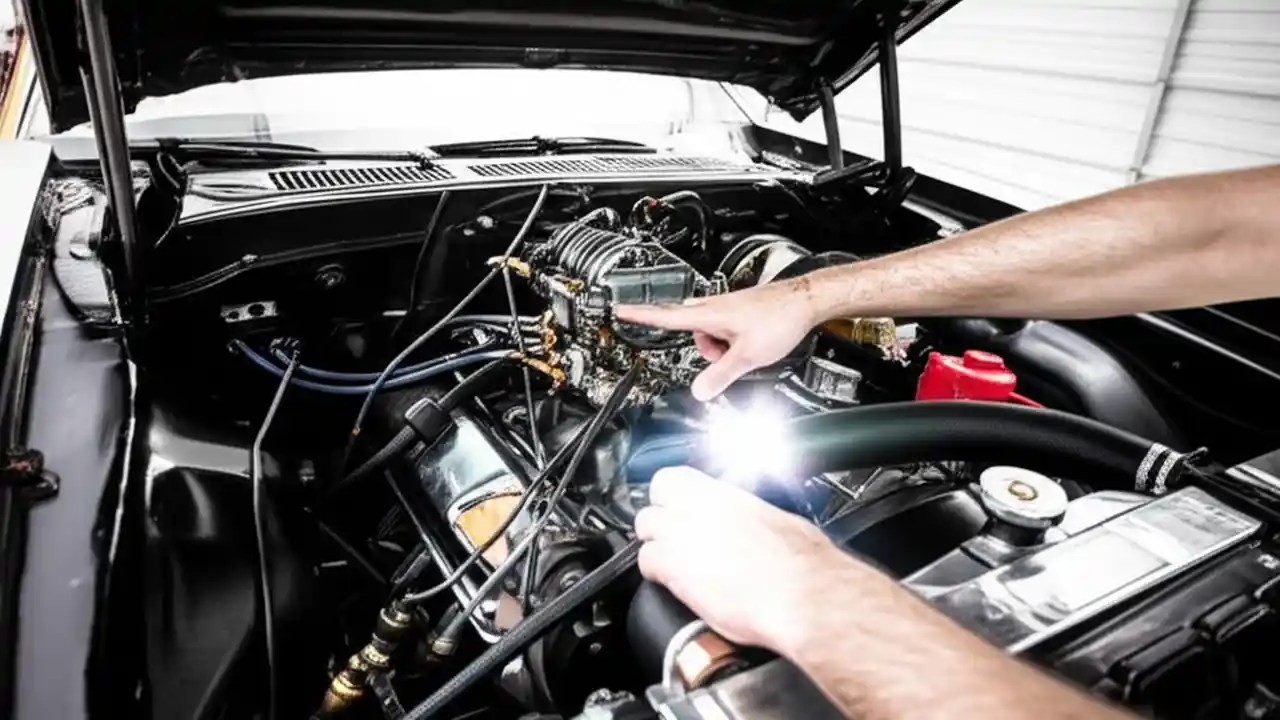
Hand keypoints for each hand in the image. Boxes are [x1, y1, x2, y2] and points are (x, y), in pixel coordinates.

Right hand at [614, 277, 820, 400]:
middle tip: (720, 360)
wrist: (805, 301)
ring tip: (743, 350)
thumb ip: (721, 375)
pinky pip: (722, 328)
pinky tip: (750, 343)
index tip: (620, 310)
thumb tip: (700, 391)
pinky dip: (730, 340)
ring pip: (707, 331)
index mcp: (710, 315)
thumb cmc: (780, 319)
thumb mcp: (748, 356)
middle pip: (690, 331)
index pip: (666, 316)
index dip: (640, 315)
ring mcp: (727, 307)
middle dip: (701, 348)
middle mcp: (715, 307)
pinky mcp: (738, 310)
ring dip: (718, 346)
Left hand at [634, 466, 877, 655]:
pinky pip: (645, 563)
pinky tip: (670, 584)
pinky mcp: (672, 566)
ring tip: (671, 561)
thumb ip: (753, 517)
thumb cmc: (801, 562)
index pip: (674, 477)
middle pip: (653, 499)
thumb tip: (755, 523)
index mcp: (724, 494)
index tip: (679, 507)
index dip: (672, 495)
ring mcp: (680, 534)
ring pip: (643, 527)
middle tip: (673, 536)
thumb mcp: (781, 522)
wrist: (800, 593)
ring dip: (655, 542)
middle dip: (660, 517)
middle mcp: (697, 507)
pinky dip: (654, 573)